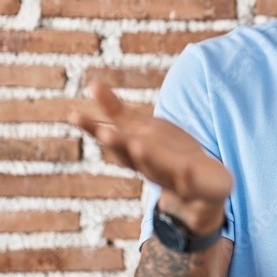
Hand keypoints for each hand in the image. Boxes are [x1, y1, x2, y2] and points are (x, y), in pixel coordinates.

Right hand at [69, 80, 232, 234]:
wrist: (202, 193)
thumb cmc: (166, 156)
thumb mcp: (142, 131)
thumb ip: (116, 112)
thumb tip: (92, 83)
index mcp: (136, 151)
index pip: (113, 138)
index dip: (94, 128)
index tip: (73, 115)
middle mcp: (149, 165)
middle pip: (130, 155)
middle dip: (118, 144)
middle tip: (104, 133)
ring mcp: (173, 176)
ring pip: (157, 168)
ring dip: (147, 157)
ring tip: (138, 144)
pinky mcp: (197, 185)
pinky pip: (191, 181)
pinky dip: (187, 175)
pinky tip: (186, 166)